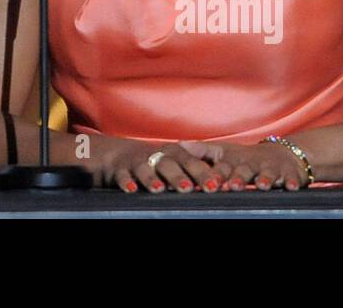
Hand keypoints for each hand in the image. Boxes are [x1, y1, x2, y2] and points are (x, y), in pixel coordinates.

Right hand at [95, 137, 225, 193]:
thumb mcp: (175, 163)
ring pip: (145, 168)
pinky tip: (131, 190)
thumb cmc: (157, 163)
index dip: (203, 173)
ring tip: (160, 189)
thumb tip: (222, 187)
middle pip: (170, 163)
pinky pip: (122, 174)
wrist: (121, 154)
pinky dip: (126, 181)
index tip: (216, 185)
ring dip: (152, 178)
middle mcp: (157, 155)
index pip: (191, 161)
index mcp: (175, 153)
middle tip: (189, 188)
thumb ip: (194, 173)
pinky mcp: (119, 169)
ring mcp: (137, 161)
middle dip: (180, 175)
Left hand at [177, 139, 309, 190]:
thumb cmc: (245, 158)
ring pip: (266, 174)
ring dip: (264, 179)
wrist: (282, 154)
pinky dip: (291, 182)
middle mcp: (249, 164)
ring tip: (261, 185)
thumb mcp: (222, 152)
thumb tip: (176, 146)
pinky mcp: (287, 174)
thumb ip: (200, 151)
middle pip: (242, 171)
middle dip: (237, 178)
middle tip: (231, 186)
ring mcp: (269, 168)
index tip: (206, 185)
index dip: (214, 176)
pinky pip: (290, 178)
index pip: (220, 168)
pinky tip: (291, 187)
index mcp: (232, 161)